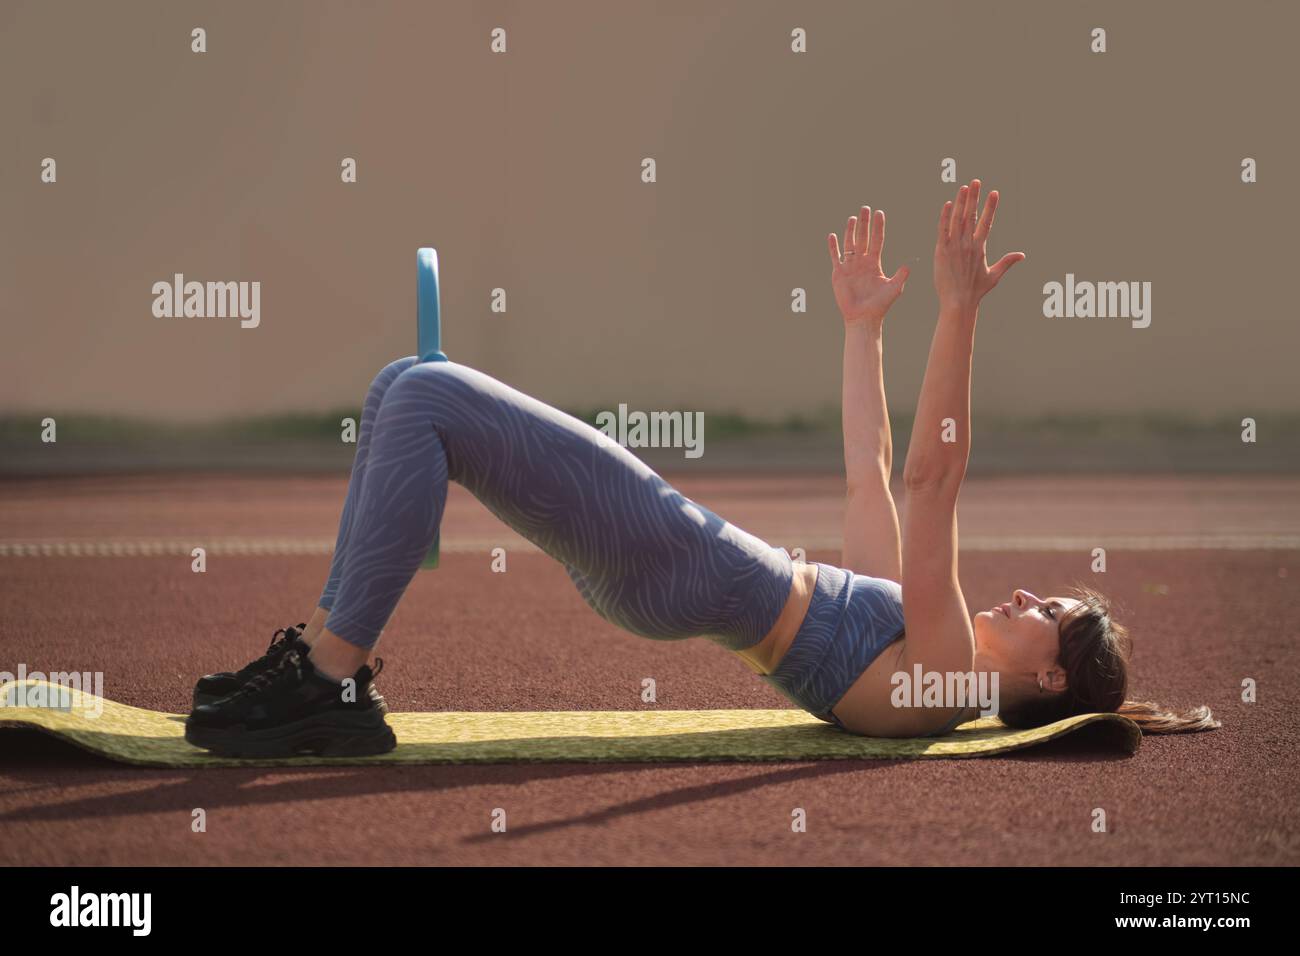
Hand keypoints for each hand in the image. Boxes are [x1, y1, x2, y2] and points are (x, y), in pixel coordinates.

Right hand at [828, 206, 909, 325]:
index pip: (877, 240)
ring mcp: (850, 267)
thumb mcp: (894, 289)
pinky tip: (832, 235)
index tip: (880, 213)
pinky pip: (835, 257)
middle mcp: (862, 262)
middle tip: (865, 208)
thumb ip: (900, 276)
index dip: (878, 227)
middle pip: (863, 238)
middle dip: (865, 223)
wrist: (863, 318)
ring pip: (850, 243)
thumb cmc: (880, 306)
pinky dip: (833, 246)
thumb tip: (909, 265)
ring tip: (853, 218)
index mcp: (875, 263)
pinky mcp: (839, 274)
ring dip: (851, 230)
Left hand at [933, 179, 1024, 309]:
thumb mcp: (994, 276)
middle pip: (972, 215)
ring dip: (961, 202)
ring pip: (957, 219)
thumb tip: (1022, 255)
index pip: (987, 222)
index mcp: (980, 247)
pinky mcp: (941, 251)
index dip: (991, 206)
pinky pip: (942, 230)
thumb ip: (1007, 262)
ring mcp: (954, 246)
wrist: (958, 302)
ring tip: (964, 187)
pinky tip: (948, 204)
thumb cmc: (976, 291)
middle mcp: (968, 244)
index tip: (994, 192)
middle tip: (976, 181)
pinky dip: (945, 217)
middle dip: (975, 197)